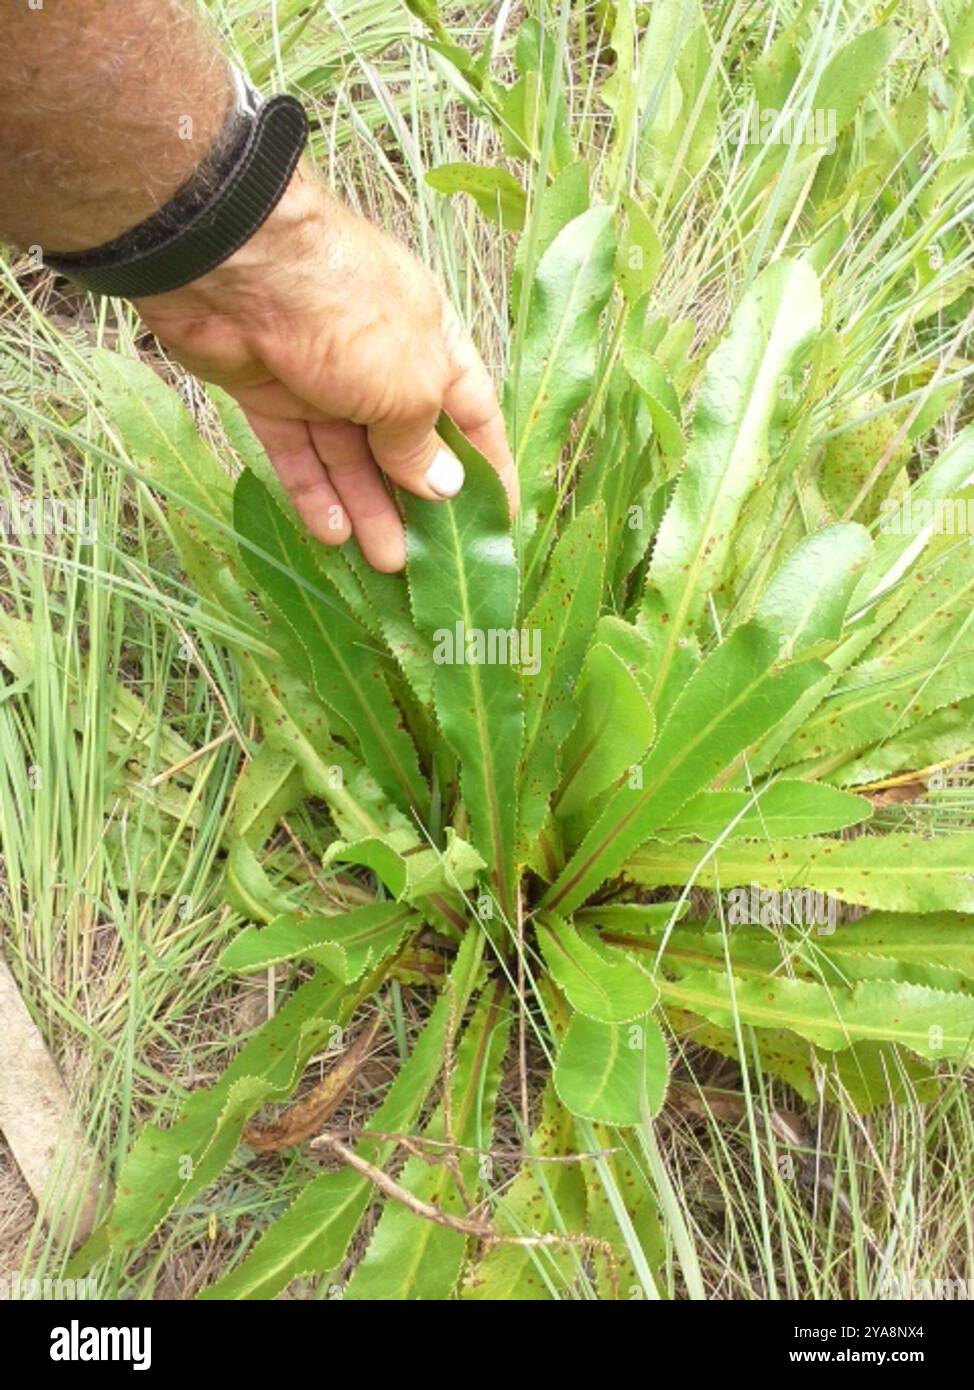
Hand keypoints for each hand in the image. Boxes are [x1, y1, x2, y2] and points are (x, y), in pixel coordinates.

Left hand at [135, 162, 517, 571]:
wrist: (237, 265)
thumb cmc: (347, 310)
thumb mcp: (407, 383)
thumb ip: (422, 441)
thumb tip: (446, 487)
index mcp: (433, 343)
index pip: (472, 414)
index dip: (488, 466)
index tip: (500, 519)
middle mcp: (382, 360)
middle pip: (406, 444)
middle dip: (417, 501)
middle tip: (428, 559)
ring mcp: (323, 378)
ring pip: (351, 457)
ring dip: (368, 507)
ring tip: (385, 563)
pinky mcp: (269, 393)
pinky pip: (299, 453)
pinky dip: (314, 492)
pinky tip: (331, 534)